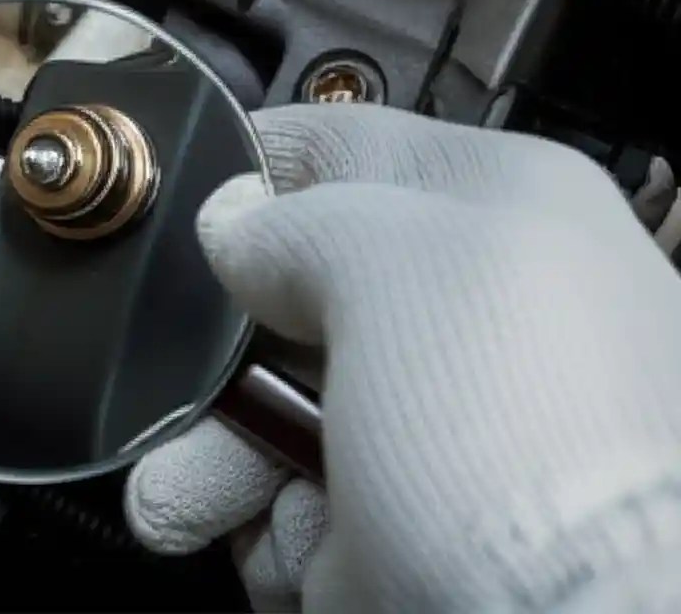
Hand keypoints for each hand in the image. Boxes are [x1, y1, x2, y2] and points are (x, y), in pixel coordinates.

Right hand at [127, 104, 680, 611]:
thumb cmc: (519, 434)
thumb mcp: (394, 264)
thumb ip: (297, 220)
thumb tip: (233, 226)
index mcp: (497, 216)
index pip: (347, 155)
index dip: (252, 172)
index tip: (179, 200)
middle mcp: (463, 320)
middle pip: (284, 304)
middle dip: (212, 356)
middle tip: (177, 392)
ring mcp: (430, 431)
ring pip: (269, 414)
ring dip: (212, 457)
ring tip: (182, 497)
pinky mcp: (399, 525)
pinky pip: (285, 501)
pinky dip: (265, 526)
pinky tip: (292, 540)